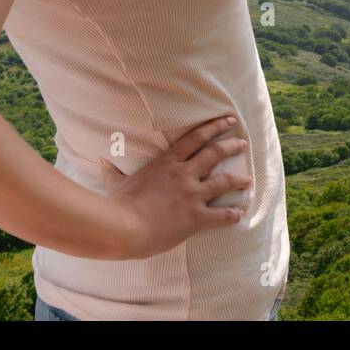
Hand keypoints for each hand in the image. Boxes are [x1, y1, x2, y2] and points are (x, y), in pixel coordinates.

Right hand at [101, 115, 250, 259]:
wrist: (125, 228)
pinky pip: (221, 215)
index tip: (227, 121)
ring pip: (224, 181)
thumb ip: (112, 171)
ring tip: (248, 179)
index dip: (213, 127)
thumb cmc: (118, 205)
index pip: (195, 138)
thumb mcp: (115, 183)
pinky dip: (232, 214)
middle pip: (215, 154)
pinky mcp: (196, 217)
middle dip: (231, 146)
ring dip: (239, 179)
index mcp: (166, 163)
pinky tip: (240, 213)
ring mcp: (192, 195)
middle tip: (242, 143)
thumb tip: (101, 161)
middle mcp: (183, 174)